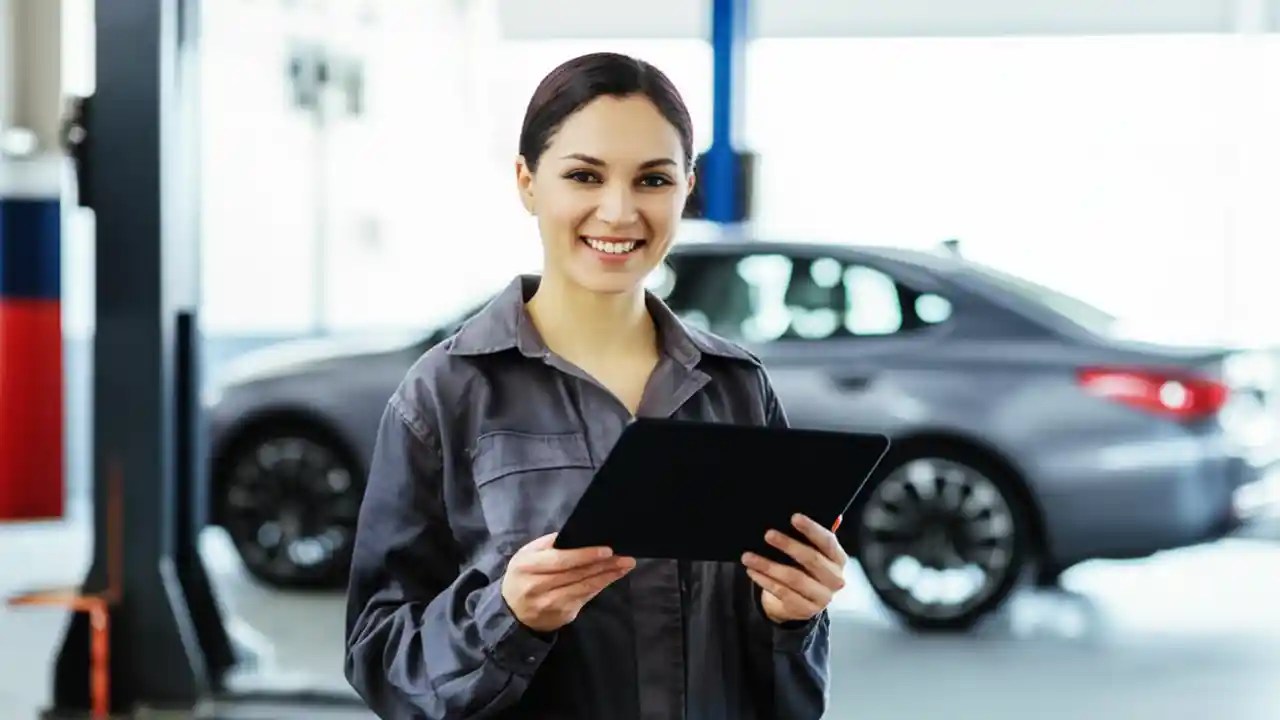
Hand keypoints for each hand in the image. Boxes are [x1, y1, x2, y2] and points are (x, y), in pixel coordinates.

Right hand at [501, 533, 635, 633]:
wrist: (512, 611)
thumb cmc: (524, 574)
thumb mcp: (528, 554)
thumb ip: (550, 544)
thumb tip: (580, 536)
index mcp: (527, 566)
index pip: (561, 560)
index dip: (585, 556)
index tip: (607, 550)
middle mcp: (537, 587)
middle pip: (576, 574)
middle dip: (603, 565)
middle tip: (625, 557)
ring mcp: (550, 604)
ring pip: (584, 588)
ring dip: (607, 576)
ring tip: (625, 565)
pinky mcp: (562, 615)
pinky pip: (585, 598)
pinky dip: (600, 586)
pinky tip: (612, 577)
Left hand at [742, 514, 847, 624]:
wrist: (802, 601)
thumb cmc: (804, 568)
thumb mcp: (811, 550)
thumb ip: (811, 535)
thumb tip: (804, 512)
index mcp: (839, 558)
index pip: (828, 541)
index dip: (811, 529)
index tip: (794, 517)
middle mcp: (835, 579)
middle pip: (811, 559)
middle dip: (788, 545)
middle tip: (767, 534)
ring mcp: (822, 597)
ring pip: (794, 578)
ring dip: (768, 565)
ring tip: (748, 556)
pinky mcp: (806, 610)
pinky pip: (783, 593)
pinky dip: (765, 581)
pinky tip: (752, 571)